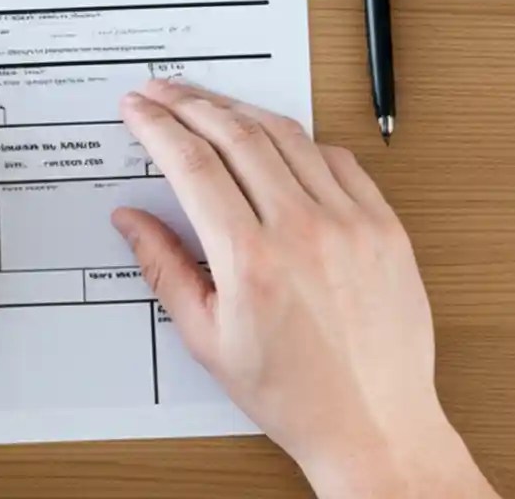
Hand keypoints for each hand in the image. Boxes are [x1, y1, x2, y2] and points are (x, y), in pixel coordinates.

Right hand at [112, 80, 496, 498]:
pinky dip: (298, 138)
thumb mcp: (207, 338)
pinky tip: (274, 137)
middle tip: (162, 90)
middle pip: (236, 135)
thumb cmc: (294, 393)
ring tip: (209, 102)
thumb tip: (131, 220)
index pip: (193, 165)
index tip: (137, 108)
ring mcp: (350, 223)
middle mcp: (303, 231)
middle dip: (189, 102)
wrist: (374, 423)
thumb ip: (164, 268)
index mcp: (251, 261)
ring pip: (287, 135)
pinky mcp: (383, 225)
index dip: (157, 126)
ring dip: (239, 109)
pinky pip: (337, 158)